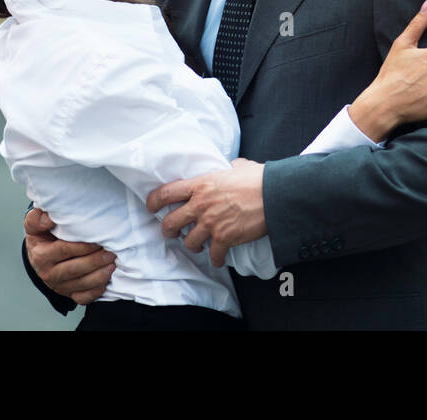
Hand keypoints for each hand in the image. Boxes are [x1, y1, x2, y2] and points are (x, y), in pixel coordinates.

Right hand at [23, 208, 115, 304]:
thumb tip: (48, 218)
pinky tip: (106, 279)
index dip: (84, 245)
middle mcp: (49, 273)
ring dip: (100, 275)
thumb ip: (36, 219)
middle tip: (112, 250)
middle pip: (76, 268)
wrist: (39, 255)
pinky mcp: (68, 294)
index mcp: (41, 256)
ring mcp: (59, 286)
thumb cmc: (42, 237)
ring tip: (113, 263)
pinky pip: (83, 297)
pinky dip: (96, 290)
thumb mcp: (34, 226)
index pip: (65, 250)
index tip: (99, 237)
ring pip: (82, 284)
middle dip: (96, 260)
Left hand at [146, 158, 266, 266]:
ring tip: (200, 245)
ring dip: (193, 245)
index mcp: (201, 184)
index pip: (167, 192)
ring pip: (189, 242)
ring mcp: (211, 222)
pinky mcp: (224, 238)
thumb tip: (231, 166)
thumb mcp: (240, 166)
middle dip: (169, 230)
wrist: (275, 194)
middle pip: (171, 222)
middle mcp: (201, 204)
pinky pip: (213, 255)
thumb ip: (229, 168)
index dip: (154, 202)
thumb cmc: (259, 179)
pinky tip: (219, 258)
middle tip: (173, 232)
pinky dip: (216, 259)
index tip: (151, 208)